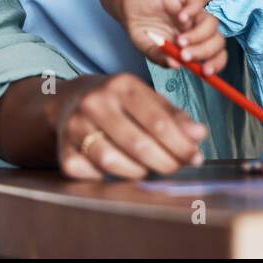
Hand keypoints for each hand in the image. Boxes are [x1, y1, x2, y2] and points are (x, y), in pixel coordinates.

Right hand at [54, 73, 207, 179]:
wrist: (69, 101)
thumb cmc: (118, 101)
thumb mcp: (147, 98)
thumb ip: (174, 116)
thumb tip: (199, 135)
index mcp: (122, 85)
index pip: (158, 121)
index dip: (181, 144)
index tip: (196, 157)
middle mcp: (95, 102)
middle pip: (138, 144)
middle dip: (166, 162)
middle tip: (178, 167)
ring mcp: (75, 126)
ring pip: (114, 162)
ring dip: (140, 172)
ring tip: (151, 169)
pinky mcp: (63, 150)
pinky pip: (92, 174)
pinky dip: (111, 177)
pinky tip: (122, 170)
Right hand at [117, 0, 226, 74]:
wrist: (129, 8)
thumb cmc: (144, 31)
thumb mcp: (149, 50)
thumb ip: (161, 58)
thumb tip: (176, 65)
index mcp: (195, 46)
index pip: (216, 56)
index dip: (216, 63)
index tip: (205, 71)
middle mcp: (198, 30)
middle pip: (217, 41)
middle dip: (204, 51)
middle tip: (185, 56)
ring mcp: (193, 14)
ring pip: (211, 23)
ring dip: (198, 35)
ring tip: (179, 40)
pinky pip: (198, 0)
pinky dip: (193, 9)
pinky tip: (180, 17)